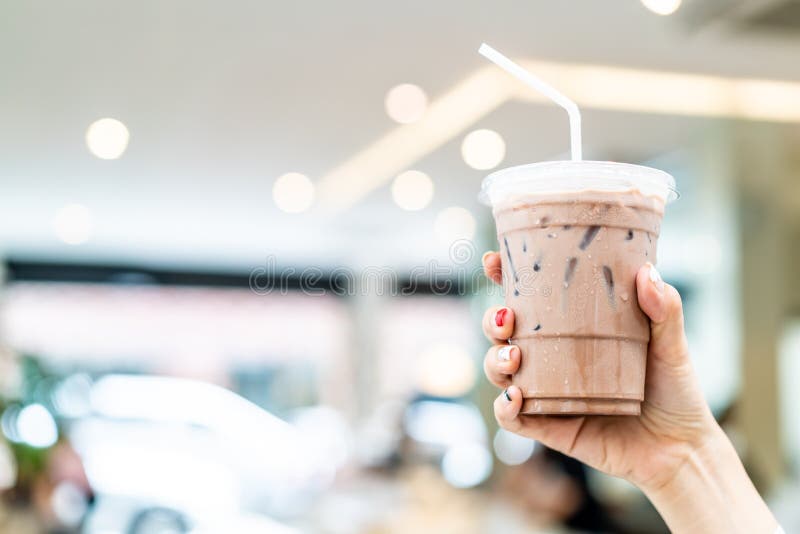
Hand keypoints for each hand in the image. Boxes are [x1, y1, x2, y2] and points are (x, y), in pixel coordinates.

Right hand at [481, 251, 714, 490]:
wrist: (682, 449)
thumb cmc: (674, 392)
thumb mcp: (670, 344)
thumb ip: (664, 309)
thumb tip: (647, 272)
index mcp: (572, 331)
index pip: (529, 299)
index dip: (504, 279)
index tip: (494, 262)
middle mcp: (553, 359)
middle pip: (502, 333)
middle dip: (492, 321)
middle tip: (507, 318)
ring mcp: (548, 393)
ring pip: (500, 371)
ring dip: (495, 360)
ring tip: (515, 356)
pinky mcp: (551, 427)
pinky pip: (513, 419)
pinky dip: (505, 407)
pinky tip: (516, 397)